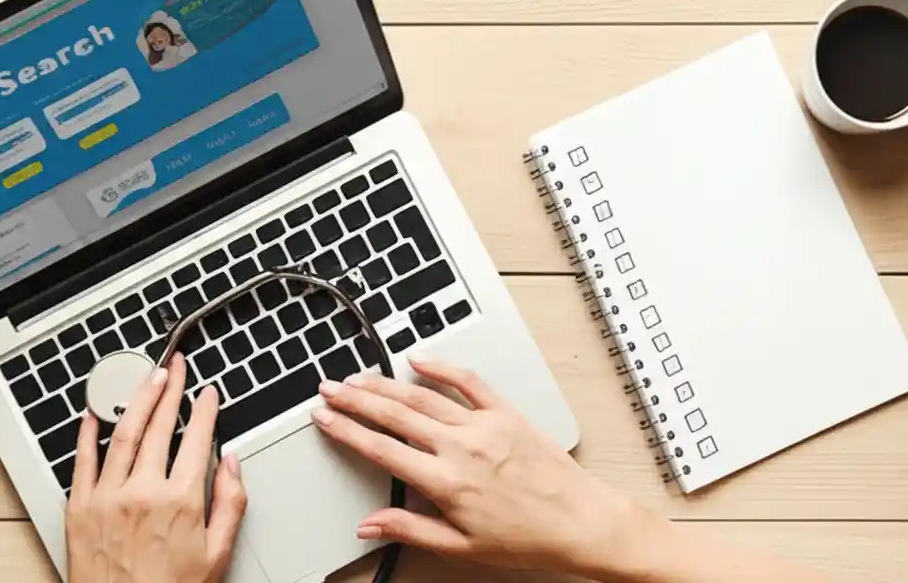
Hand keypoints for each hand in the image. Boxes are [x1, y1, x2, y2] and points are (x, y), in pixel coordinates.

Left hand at [67, 353, 247, 582]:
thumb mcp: (217, 554)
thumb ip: (230, 503)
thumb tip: (232, 464)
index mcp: (180, 501)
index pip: (197, 438)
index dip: (206, 410)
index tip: (209, 394)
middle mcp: (141, 492)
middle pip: (159, 426)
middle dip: (171, 390)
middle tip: (176, 367)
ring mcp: (106, 497)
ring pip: (123, 434)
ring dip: (138, 400)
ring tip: (148, 379)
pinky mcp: (79, 507)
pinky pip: (82, 459)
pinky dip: (89, 432)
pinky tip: (96, 414)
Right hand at [310, 354, 652, 576]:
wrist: (582, 524)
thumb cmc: (528, 539)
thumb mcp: (461, 547)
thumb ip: (410, 529)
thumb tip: (370, 525)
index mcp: (446, 482)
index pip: (382, 449)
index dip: (346, 431)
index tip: (325, 418)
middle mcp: (462, 447)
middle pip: (396, 414)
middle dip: (356, 400)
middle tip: (329, 389)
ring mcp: (485, 426)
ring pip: (424, 397)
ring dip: (387, 384)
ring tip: (359, 377)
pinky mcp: (508, 414)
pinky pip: (469, 382)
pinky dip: (442, 368)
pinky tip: (420, 360)